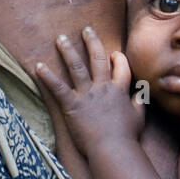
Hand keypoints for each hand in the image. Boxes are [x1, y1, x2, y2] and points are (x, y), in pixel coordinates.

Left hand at [35, 27, 142, 156]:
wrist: (113, 148)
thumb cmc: (127, 136)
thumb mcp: (138, 117)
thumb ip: (138, 103)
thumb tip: (140, 94)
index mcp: (119, 90)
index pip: (121, 67)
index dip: (118, 59)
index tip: (114, 53)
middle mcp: (103, 88)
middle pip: (97, 58)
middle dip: (92, 42)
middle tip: (85, 29)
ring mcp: (87, 95)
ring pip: (76, 67)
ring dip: (68, 51)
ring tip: (60, 38)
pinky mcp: (72, 105)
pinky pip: (58, 87)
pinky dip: (47, 77)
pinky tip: (39, 66)